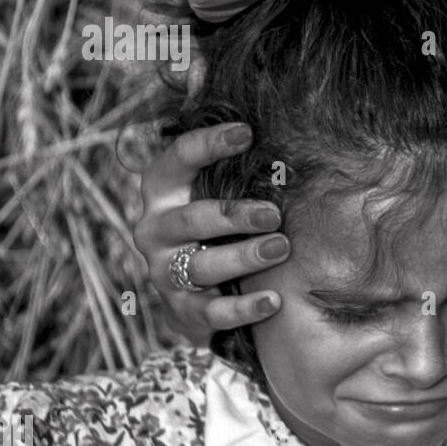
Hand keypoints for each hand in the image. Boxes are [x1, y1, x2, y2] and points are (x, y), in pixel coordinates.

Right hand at [132, 122, 288, 343]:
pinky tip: (274, 300)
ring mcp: (164, 272)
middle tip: (274, 214)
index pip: (176, 160)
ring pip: (201, 265)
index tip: (246, 133)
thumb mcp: (217, 193)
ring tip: (280, 248)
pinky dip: (243, 308)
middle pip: (192, 219)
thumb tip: (291, 136)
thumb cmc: (217, 227)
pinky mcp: (181, 310)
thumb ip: (237, 171)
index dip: (208, 144)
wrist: (194, 296)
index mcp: (163, 192)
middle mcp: (156, 230)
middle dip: (234, 215)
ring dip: (243, 256)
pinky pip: (212, 312)